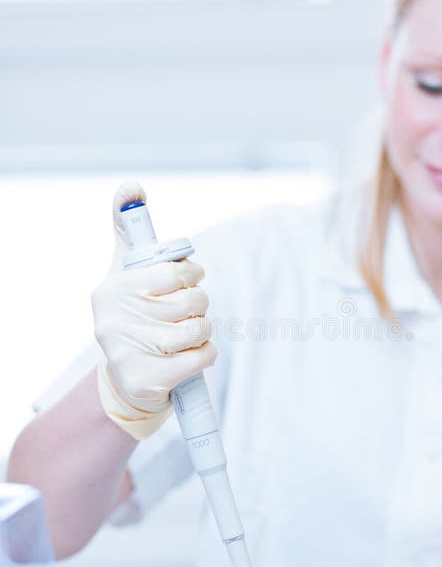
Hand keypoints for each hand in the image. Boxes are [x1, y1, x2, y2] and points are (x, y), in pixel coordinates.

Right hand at [92, 181, 216, 439]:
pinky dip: (206, 354)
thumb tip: (130, 185)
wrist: (126, 380)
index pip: (174, 272)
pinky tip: (191, 354)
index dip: (192, 275)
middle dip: (199, 304)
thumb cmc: (133, 313)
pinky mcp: (146, 381)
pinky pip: (201, 356)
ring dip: (203, 330)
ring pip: (199, 328)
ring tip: (188, 334)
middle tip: (187, 312)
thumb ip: (128, 228)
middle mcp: (112, 321)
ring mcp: (127, 353)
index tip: (190, 279)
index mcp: (111, 289)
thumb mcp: (125, 271)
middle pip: (191, 300)